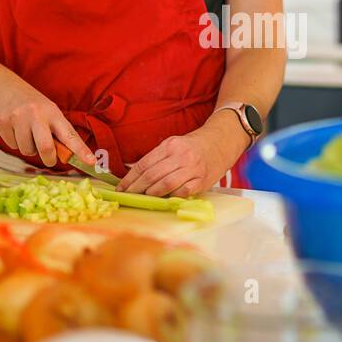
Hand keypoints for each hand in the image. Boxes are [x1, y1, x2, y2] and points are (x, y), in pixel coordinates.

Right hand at [0, 73, 94, 167]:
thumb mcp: (47, 111)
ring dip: (29, 148)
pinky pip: (12, 145)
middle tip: (50, 160)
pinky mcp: (2, 122)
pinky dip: (15, 142)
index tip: (92, 163)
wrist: (1, 85)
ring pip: (27, 150)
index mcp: (52, 112)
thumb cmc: (30, 103)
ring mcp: (18, 118)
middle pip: (46, 148)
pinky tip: (12, 128)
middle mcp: (36, 114)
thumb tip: (65, 156)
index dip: (81, 150)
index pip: (70, 134)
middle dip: (49, 159)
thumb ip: (56, 132)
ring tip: (25, 132)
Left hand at [116, 111, 246, 196]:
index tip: (121, 188)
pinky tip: (165, 199)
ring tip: (144, 197)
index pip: (144, 164)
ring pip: (166, 185)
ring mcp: (192, 168)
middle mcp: (180, 156)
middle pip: (152, 175)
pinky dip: (171, 197)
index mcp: (170, 145)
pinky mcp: (202, 180)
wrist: (221, 142)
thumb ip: (157, 159)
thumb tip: (136, 176)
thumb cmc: (193, 146)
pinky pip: (183, 192)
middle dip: (136, 188)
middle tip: (128, 196)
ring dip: (151, 194)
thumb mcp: (174, 145)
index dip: (130, 178)